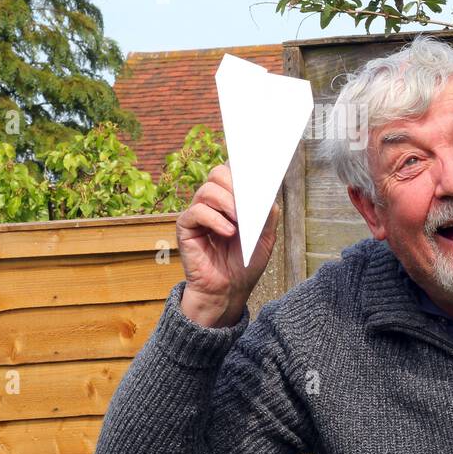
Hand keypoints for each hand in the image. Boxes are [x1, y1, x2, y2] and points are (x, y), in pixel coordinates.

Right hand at [177, 163, 281, 327]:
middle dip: (235, 182)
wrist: (229, 290)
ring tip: (239, 221)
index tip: (256, 164)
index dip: (243, 164)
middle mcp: (214, 202)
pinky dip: (215, 219)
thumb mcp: (265, 237)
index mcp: (233, 199)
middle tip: (247, 198)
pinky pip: (197, 211)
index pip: (234, 171)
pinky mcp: (186, 226)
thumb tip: (264, 192)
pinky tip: (228, 232)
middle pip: (218, 173)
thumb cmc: (246, 263)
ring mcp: (199, 213)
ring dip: (227, 202)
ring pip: (208, 189)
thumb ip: (266, 213)